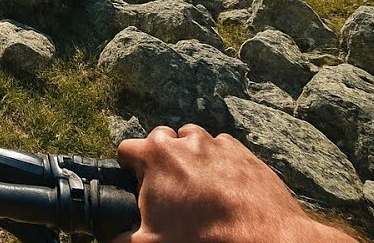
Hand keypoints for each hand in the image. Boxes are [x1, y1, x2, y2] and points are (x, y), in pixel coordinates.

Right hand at [113, 124, 358, 242]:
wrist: (266, 239)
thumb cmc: (204, 239)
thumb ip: (119, 239)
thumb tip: (107, 241)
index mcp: (156, 156)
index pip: (126, 149)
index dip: (126, 168)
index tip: (133, 184)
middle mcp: (185, 140)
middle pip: (161, 140)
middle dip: (160, 160)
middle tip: (168, 192)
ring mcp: (217, 143)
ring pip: (193, 141)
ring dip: (190, 158)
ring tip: (197, 189)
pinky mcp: (243, 151)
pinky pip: (222, 150)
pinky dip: (218, 164)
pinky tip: (223, 190)